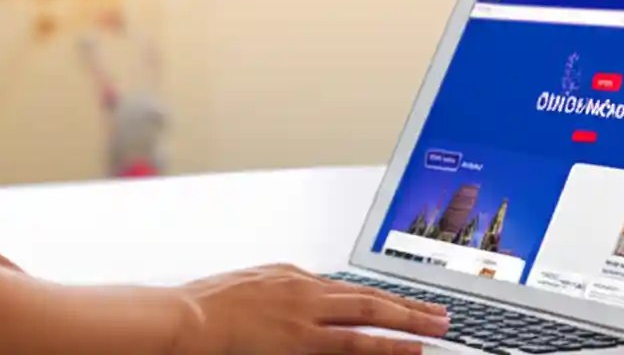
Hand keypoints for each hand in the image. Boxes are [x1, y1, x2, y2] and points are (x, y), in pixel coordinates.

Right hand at [175, 264, 448, 354]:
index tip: (395, 304)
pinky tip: (412, 348)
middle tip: (439, 310)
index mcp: (288, 276)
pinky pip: (356, 342)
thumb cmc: (200, 311)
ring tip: (439, 326)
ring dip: (409, 319)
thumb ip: (269, 298)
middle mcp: (305, 287)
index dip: (373, 299)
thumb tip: (280, 308)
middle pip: (367, 294)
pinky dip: (387, 345)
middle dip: (405, 303)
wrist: (185, 318)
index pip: (342, 288)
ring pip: (371, 313)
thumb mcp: (241, 292)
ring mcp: (307, 312)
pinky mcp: (304, 338)